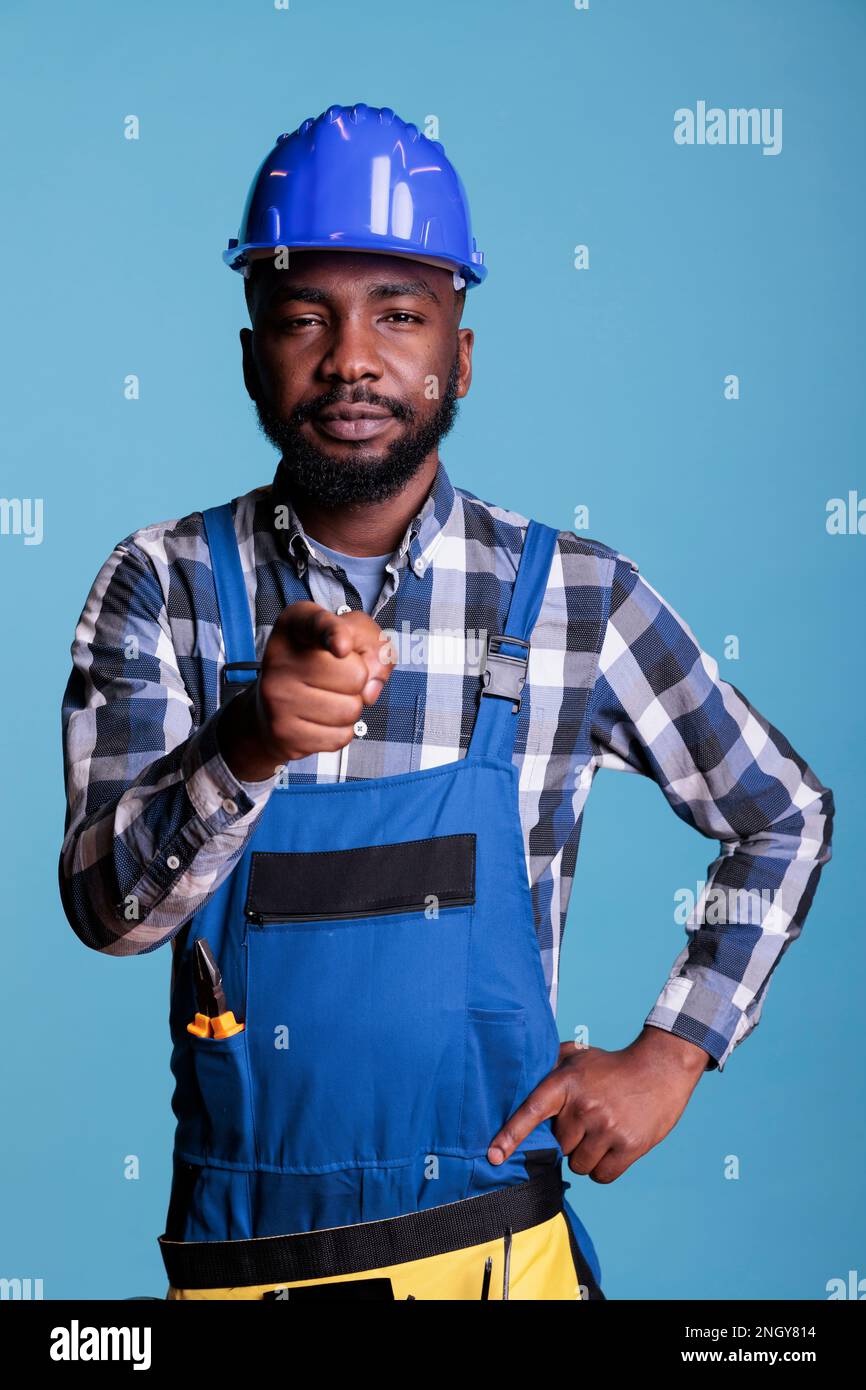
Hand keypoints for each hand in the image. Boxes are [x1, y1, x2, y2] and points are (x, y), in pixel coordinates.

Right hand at [219, 601, 395, 780]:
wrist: (273, 707)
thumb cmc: (317, 665)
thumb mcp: (352, 637)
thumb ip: (376, 646)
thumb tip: (370, 688)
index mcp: (297, 624)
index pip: (319, 625)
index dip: (334, 634)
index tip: (342, 645)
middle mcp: (281, 658)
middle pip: (356, 675)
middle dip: (359, 681)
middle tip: (337, 678)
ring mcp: (278, 697)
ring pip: (351, 710)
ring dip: (350, 707)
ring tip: (328, 698)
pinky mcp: (284, 731)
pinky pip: (340, 737)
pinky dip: (339, 731)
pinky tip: (320, 718)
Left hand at [487, 1026, 709, 1183]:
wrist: (660, 1068)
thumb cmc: (612, 1065)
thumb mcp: (577, 1054)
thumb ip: (548, 1065)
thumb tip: (518, 1079)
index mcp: (566, 1082)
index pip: (531, 1111)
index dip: (510, 1135)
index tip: (493, 1155)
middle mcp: (584, 1106)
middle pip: (559, 1146)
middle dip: (570, 1139)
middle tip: (588, 1120)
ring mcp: (607, 1127)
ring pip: (579, 1165)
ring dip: (587, 1156)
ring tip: (602, 1132)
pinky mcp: (629, 1146)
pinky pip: (602, 1176)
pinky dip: (604, 1168)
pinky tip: (614, 1147)